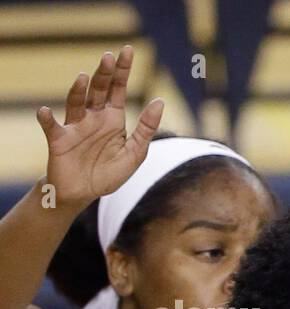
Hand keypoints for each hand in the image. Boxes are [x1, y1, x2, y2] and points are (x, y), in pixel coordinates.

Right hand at [36, 47, 164, 209]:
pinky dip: (45, 119)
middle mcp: (93, 117)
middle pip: (98, 90)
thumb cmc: (109, 172)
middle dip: (104, 73)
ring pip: (76, 102)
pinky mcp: (59, 140)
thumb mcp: (135, 153)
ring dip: (79, 90)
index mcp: (113, 118)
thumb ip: (147, 129)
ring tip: (85, 77)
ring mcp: (75, 126)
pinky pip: (50, 127)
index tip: (127, 50)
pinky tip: (44, 111)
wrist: (84, 193)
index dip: (123, 70)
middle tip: (109, 56)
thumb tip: (160, 102)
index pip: (118, 89)